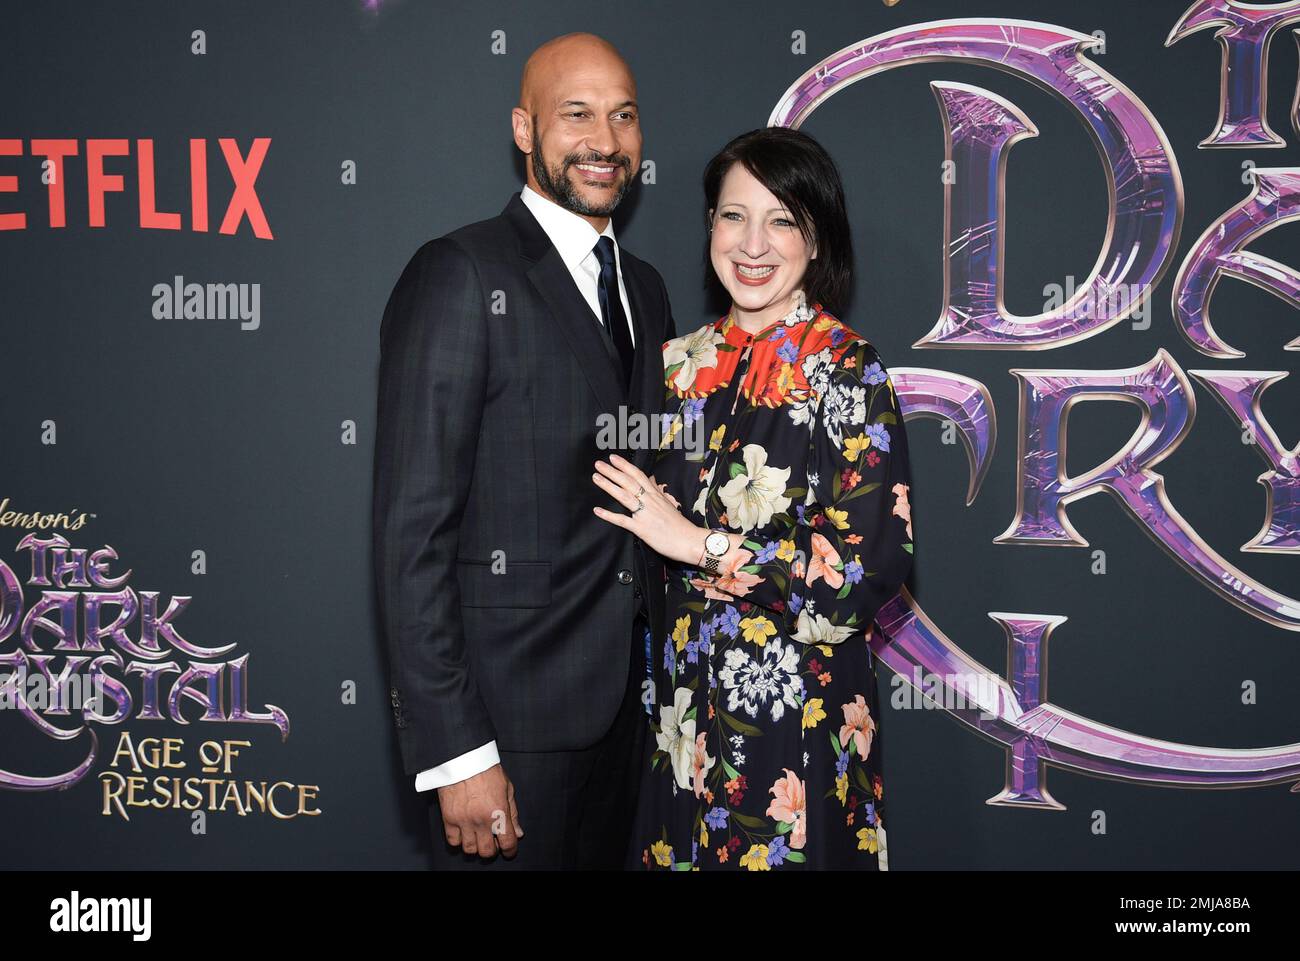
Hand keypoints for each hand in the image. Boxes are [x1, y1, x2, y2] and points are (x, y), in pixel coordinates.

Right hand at [435, 763, 522, 858]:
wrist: (463, 758)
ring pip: (469, 849)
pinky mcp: (448, 818)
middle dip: (492, 850)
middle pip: (487, 851)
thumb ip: (513, 813)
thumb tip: (518, 833)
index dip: (510, 850)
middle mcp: (481, 820)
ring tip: (478, 837)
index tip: (509, 850)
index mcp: (498, 812)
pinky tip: (464, 832)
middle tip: (493, 842)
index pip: (507, 842)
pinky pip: (453, 841)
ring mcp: (463, 821)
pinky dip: (459, 840)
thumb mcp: (507, 788)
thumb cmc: (486, 769)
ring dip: (476, 846)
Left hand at [592, 455, 707, 564]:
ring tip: (596, 478)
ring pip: (624, 496)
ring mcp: (645, 514)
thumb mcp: (668, 503)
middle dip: (612, 471)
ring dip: (609, 486)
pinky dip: (609, 515)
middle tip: (598, 464)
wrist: (689, 540)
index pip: (638, 475)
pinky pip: (622, 520)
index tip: (613, 458)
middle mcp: (649, 501)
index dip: (625, 465)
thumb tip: (650, 478)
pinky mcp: (641, 528)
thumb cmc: (679, 525)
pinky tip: (597, 510)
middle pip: (628, 482)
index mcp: (655, 495)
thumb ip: (657, 490)